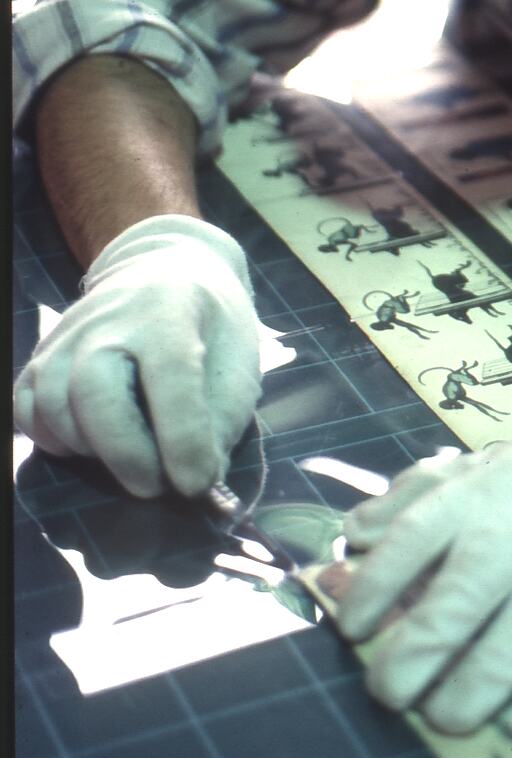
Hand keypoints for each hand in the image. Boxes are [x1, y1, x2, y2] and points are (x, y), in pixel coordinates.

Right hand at [13, 215, 261, 497]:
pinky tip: (93, 447)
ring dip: (93, 452)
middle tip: (157, 486)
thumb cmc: (209, 327)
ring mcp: (68, 334)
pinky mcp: (43, 354)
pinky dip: (55, 442)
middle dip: (125, 451)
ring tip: (135, 463)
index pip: (171, 374)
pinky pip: (29, 411)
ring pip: (55, 405)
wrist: (166, 271)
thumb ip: (221, 422)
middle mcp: (110, 317)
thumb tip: (200, 485)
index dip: (183, 436)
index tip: (196, 484)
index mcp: (171, 310)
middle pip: (94, 387)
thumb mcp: (237, 363)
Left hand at [334, 404, 511, 741]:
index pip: (413, 536)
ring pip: (508, 651)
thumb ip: (417, 493)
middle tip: (386, 692)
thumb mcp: (489, 467)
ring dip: (465, 698)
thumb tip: (353, 534)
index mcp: (487, 485)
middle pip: (454, 603)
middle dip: (409, 660)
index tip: (350, 627)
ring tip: (444, 714)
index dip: (374, 587)